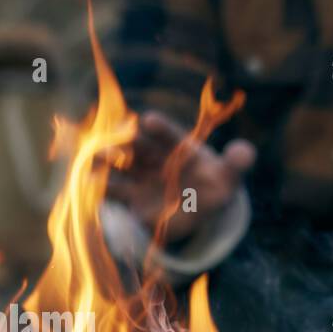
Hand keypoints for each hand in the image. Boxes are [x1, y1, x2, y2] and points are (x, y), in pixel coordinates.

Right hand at [106, 110, 255, 243]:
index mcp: (177, 146)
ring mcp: (139, 178)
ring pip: (117, 166)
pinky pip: (111, 194)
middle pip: (135, 146)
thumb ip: (236, 164)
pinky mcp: (130, 201)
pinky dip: (98, 191)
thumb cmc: (214, 186)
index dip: (158, 127)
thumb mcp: (229, 178)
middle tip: (116, 141)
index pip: (167, 133)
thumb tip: (246, 152)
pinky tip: (86, 189)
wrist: (198, 210)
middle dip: (123, 142)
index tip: (148, 121)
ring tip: (92, 161)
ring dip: (104, 162)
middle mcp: (153, 157)